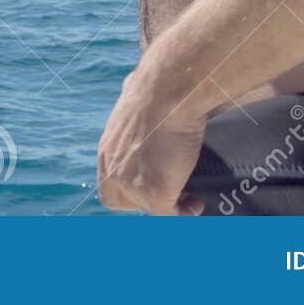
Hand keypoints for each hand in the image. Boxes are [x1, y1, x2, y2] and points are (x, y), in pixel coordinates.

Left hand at [96, 71, 207, 214]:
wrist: (167, 92)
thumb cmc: (158, 90)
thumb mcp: (135, 103)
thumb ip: (134, 115)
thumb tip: (136, 92)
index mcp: (107, 150)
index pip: (108, 185)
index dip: (126, 191)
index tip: (147, 185)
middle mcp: (113, 170)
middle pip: (122, 202)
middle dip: (144, 201)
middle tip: (169, 193)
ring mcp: (132, 184)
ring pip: (149, 207)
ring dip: (168, 205)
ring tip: (188, 198)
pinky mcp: (155, 193)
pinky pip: (171, 214)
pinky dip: (185, 213)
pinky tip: (196, 204)